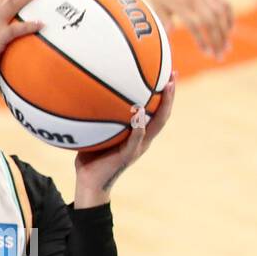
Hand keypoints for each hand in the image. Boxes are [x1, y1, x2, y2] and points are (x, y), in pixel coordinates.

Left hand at [74, 74, 176, 207]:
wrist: (88, 182)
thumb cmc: (90, 155)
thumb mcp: (94, 131)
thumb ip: (96, 115)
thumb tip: (82, 89)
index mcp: (138, 133)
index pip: (155, 110)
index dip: (163, 94)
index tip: (168, 73)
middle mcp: (142, 139)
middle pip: (163, 114)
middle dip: (170, 95)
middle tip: (173, 75)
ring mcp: (137, 148)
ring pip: (156, 125)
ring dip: (163, 106)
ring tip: (166, 88)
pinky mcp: (127, 156)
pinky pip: (135, 140)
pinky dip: (139, 128)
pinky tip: (140, 116)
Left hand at [141, 0, 233, 59]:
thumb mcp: (158, 8)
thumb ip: (165, 23)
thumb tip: (168, 38)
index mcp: (180, 4)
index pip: (195, 25)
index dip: (202, 40)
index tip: (207, 54)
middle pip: (211, 22)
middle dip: (217, 41)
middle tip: (220, 56)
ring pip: (220, 14)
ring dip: (225, 32)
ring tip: (226, 47)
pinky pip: (224, 3)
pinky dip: (229, 17)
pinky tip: (229, 30)